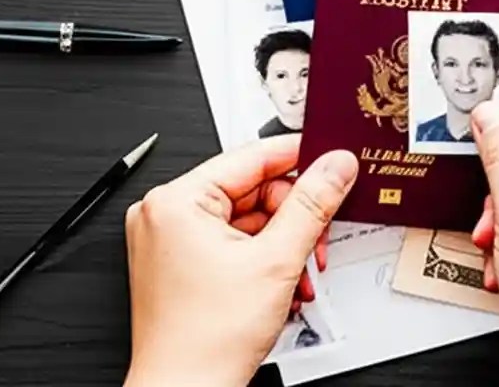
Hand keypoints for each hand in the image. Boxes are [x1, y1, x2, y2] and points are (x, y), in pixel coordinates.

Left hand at [122, 135, 358, 386]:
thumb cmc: (206, 340)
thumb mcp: (277, 260)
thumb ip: (313, 204)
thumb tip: (334, 166)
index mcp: (176, 201)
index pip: (251, 158)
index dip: (299, 160)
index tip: (331, 162)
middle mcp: (164, 215)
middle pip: (251, 192)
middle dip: (292, 221)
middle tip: (316, 241)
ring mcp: (169, 241)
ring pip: (246, 221)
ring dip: (282, 246)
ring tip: (299, 273)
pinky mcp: (178, 264)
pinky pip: (231, 244)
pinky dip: (262, 260)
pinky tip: (281, 283)